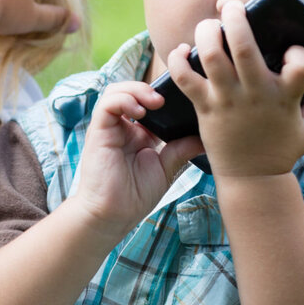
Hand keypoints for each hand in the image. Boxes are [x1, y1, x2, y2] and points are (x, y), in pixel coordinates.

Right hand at [70, 82, 202, 236]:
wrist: (112, 216)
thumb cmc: (134, 197)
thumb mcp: (166, 169)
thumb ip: (181, 149)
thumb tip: (205, 137)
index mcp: (137, 134)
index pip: (146, 102)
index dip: (162, 95)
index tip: (183, 100)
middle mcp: (122, 127)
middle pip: (130, 90)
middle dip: (150, 88)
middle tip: (170, 99)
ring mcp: (109, 128)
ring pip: (116, 91)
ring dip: (137, 90)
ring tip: (157, 102)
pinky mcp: (98, 132)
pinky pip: (107, 104)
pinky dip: (124, 100)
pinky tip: (141, 112)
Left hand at [168, 1, 303, 176]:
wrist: (252, 179)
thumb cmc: (282, 149)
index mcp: (285, 97)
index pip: (302, 64)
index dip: (300, 53)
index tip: (294, 51)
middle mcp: (255, 94)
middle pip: (243, 48)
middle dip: (237, 19)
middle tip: (234, 6)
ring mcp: (227, 100)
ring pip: (211, 57)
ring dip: (207, 33)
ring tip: (210, 25)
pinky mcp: (204, 107)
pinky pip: (185, 78)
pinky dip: (179, 60)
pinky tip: (182, 51)